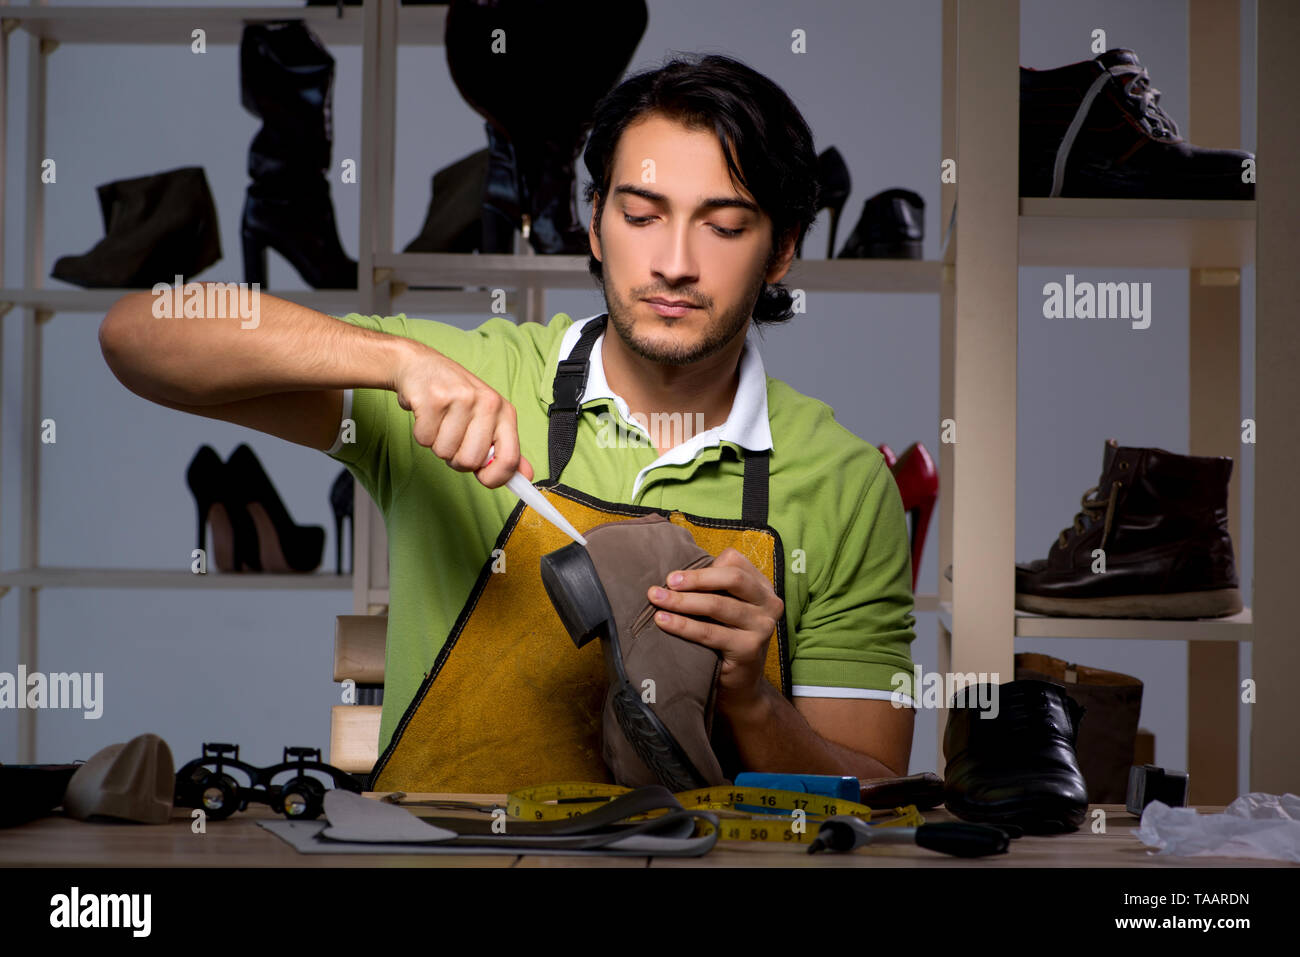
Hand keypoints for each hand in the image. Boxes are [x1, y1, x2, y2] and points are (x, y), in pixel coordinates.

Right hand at [391, 342, 533, 488]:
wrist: (422, 366)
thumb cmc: (456, 396)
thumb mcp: (488, 418)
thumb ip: (505, 448)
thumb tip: (525, 476)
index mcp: (504, 411)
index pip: (509, 459)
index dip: (494, 478)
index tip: (483, 477)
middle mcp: (487, 403)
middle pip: (470, 462)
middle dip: (456, 459)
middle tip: (454, 438)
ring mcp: (460, 399)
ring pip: (445, 452)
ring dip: (437, 444)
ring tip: (440, 423)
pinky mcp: (433, 399)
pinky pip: (424, 440)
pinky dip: (421, 434)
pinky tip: (427, 416)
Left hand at [646, 547, 783, 709]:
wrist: (741, 684)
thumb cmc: (726, 638)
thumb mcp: (726, 608)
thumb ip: (712, 588)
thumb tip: (672, 574)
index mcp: (762, 587)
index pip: (735, 561)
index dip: (704, 566)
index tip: (674, 576)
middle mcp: (769, 603)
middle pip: (732, 578)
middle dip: (695, 578)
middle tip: (667, 582)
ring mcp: (762, 626)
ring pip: (717, 604)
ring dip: (682, 601)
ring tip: (657, 599)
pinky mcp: (749, 648)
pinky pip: (709, 632)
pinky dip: (683, 625)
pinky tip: (663, 621)